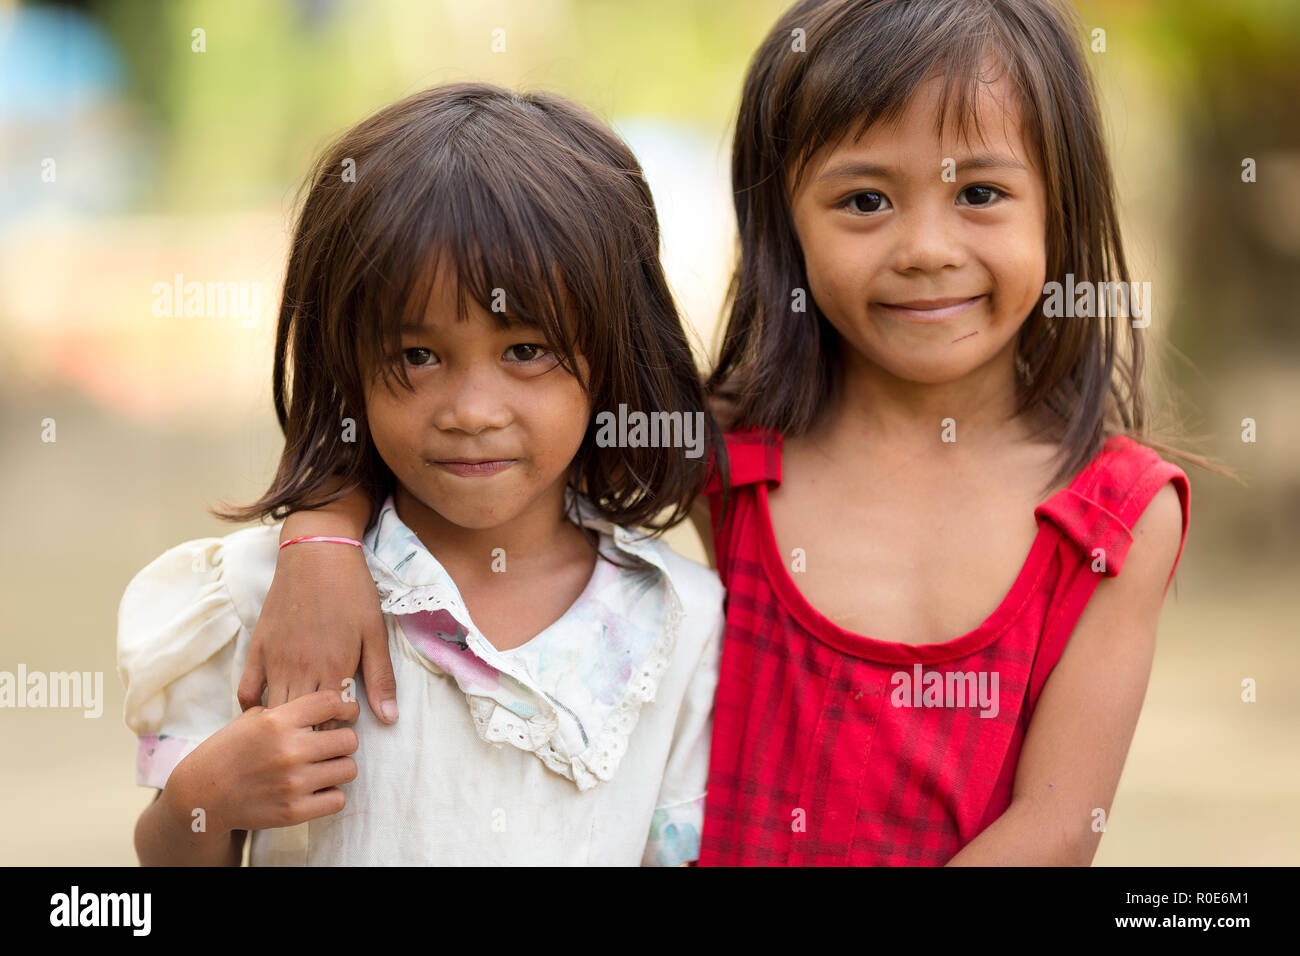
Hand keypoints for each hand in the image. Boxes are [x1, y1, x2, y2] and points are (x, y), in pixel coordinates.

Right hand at [167, 689, 360, 833]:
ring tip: (325, 767)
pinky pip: (338, 800)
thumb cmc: (230, 751)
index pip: (333, 702)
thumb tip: (329, 704)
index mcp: (277, 721)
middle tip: (331, 746)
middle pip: (350, 739)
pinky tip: (317, 789)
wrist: (201, 795)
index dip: (346, 706)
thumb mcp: (252, 718)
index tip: (346, 714)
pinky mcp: (294, 811)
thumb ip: (290, 709)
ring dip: (339, 768)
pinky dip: (331, 795)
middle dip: (343, 741)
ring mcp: (292, 783)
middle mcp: (288, 750)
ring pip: (349, 769)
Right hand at [238, 535, 397, 723]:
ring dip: (286, 725)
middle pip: (299, 723)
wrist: (317, 554)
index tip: (347, 730)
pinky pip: (246, 689)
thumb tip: (389, 718)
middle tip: (321, 735)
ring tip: (298, 729)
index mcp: (332, 670)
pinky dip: (253, 707)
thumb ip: (380, 679)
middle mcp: (299, 670)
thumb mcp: (375, 634)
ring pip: (273, 711)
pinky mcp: (257, 648)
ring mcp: (274, 661)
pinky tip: (268, 712)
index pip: (330, 723)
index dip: (339, 732)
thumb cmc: (352, 592)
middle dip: (312, 736)